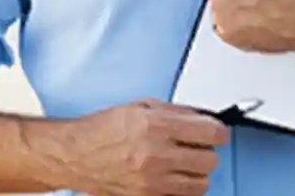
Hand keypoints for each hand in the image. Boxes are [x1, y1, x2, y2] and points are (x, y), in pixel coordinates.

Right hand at [57, 99, 227, 195]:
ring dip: (196, 171)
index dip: (217, 131)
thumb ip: (174, 112)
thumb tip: (202, 118)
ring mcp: (154, 179)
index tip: (215, 131)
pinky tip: (172, 175)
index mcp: (155, 125)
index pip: (211, 132)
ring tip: (181, 162)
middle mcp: (157, 154)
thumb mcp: (138, 107)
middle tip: (194, 145)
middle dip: (205, 150)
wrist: (76, 155)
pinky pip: (185, 195)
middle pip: (210, 159)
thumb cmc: (102, 130)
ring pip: (202, 182)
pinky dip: (184, 187)